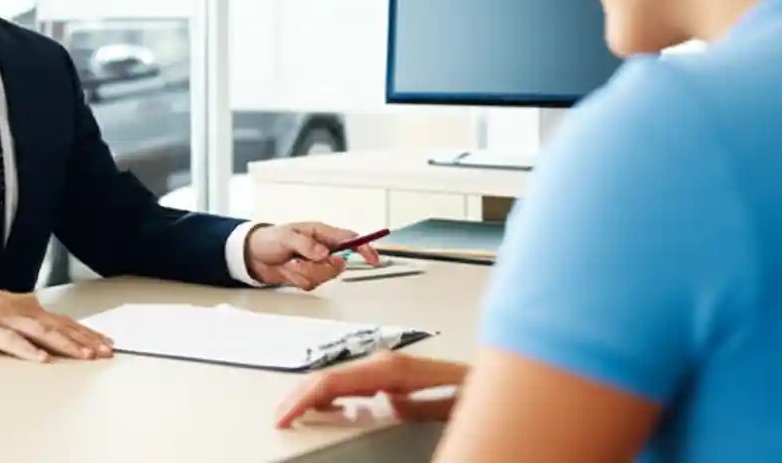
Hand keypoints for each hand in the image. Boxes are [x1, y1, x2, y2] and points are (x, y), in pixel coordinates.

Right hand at [0, 278, 113, 362]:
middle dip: (86, 340)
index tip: (105, 342)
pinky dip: (28, 350)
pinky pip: (11, 342)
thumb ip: (27, 318)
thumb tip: (49, 328)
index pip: (64, 321)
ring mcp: (5, 320)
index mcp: (27, 308)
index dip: (86, 333)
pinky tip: (42, 359)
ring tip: (85, 355)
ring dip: (66, 344)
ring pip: (43, 333)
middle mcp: (21, 311)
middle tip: (107, 351)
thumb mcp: (5, 309)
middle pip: (60, 327)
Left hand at [244, 222, 382, 289]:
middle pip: (337, 264)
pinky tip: (287, 270)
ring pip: (323, 277)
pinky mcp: (307, 277)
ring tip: (290, 263)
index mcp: (321, 234)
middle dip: (320, 267)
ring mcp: (315, 265)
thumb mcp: (286, 236)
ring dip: (304, 272)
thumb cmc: (270, 239)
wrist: (253, 255)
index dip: (364, 248)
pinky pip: (311, 284)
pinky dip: (297, 279)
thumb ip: (306, 244)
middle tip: (302, 260)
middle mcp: (322, 250)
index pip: (350, 239)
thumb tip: (324, 253)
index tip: (372, 258)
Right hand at [275, 351, 468, 427]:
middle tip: (280, 419)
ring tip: (295, 414)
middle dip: (300, 398)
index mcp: (396, 368)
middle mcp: (390, 363)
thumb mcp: (451, 405)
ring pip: (341, 378)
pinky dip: (334, 394)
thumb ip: (418, 406)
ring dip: (314, 396)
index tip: (285, 416)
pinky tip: (332, 407)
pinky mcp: (397, 375)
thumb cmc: (480, 391)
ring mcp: (392, 367)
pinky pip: (356, 382)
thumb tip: (389, 407)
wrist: (501, 380)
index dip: (304, 398)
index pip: (336, 380)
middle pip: (331, 377)